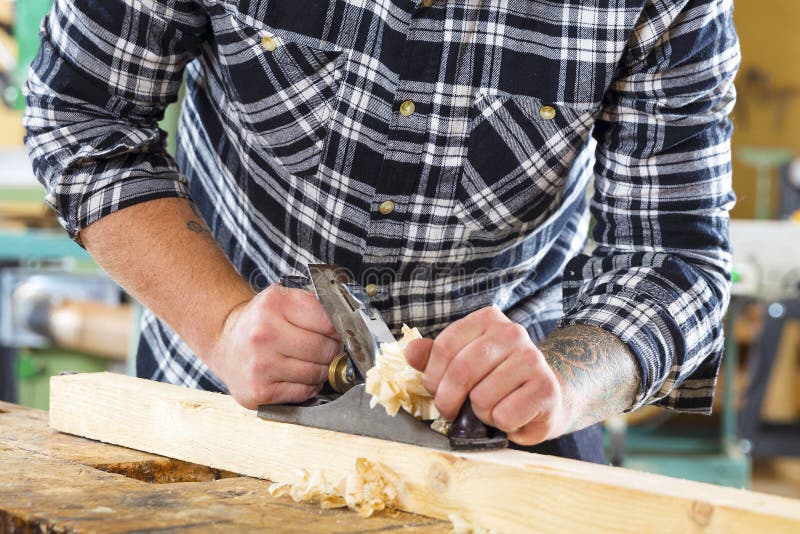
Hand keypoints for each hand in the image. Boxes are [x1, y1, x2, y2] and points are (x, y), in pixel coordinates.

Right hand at [207, 283, 340, 408]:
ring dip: (321, 370)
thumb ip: (315, 308)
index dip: (339, 331)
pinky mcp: (259, 391)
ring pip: (316, 374)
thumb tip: (349, 327)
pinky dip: (308, 386)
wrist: (225, 341)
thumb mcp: (283, 301)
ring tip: (310, 362)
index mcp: (274, 304)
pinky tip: (299, 376)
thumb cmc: (261, 322)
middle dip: (332, 351)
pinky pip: (304, 392)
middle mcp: (264, 334)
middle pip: (325, 350)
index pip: (328, 322)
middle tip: (327, 349)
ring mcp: (260, 365)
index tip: (338, 334)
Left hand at [404, 307, 571, 444]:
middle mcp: (512, 332)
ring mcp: (532, 358)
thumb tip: (410, 351)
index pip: (445, 346)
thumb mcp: (463, 364)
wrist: (547, 398)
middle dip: (449, 400)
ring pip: (483, 397)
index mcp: (487, 319)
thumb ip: (434, 356)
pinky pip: (505, 415)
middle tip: (453, 410)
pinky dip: (502, 424)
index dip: (433, 376)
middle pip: (462, 370)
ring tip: (491, 409)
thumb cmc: (498, 382)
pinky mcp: (546, 387)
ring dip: (480, 414)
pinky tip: (511, 415)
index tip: (435, 390)